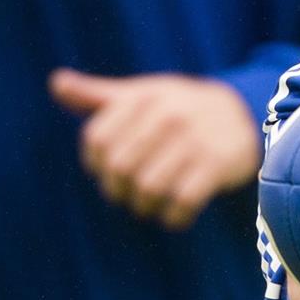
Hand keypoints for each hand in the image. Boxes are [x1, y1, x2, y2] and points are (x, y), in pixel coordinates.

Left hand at [50, 69, 261, 230]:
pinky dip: (174, 217)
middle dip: (118, 190)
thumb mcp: (141, 95)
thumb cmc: (178, 108)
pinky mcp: (217, 164)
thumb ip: (96, 95)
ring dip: (144, 206)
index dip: (95, 164)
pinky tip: (176, 213)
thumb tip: (55, 82)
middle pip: (120, 169)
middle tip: (128, 193)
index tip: (106, 170)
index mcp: (145, 97)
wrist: (243, 113)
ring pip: (148, 189)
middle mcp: (169, 115)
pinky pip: (182, 202)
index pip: (97, 140)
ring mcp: (195, 140)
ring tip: (150, 204)